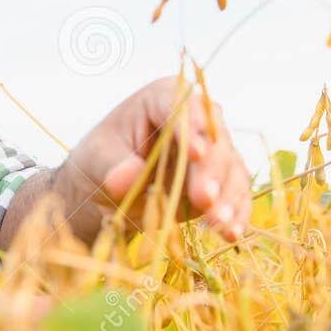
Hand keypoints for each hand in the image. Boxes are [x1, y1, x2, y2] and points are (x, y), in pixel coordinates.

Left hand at [54, 75, 251, 242]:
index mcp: (162, 97)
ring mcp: (213, 150)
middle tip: (204, 199)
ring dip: (228, 197)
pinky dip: (235, 214)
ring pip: (230, 168)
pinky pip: (235, 195)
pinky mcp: (221, 181)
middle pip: (214, 139)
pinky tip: (232, 232)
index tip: (196, 154)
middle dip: (212, 171)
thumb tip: (128, 176)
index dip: (192, 129)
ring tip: (219, 224)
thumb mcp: (95, 160)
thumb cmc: (100, 162)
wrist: (106, 190)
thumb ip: (112, 166)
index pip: (182, 107)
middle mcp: (196, 119)